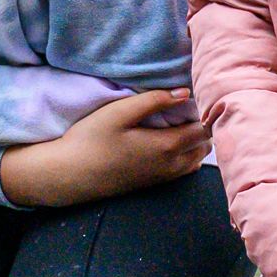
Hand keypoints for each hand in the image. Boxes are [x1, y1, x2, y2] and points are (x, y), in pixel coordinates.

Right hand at [0, 89, 208, 208]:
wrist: (70, 176)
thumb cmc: (91, 140)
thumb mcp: (119, 112)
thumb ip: (154, 101)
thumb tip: (184, 92)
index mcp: (167, 147)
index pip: (205, 129)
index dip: (206, 111)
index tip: (197, 95)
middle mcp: (171, 166)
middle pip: (205, 145)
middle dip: (203, 126)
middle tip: (189, 106)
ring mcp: (163, 178)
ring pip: (196, 159)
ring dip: (195, 141)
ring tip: (179, 121)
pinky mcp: (154, 183)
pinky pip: (184, 169)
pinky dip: (186, 154)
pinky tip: (168, 140)